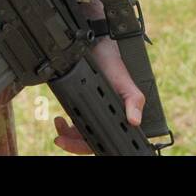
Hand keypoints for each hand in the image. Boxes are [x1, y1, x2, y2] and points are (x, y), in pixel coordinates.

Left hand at [52, 36, 144, 154]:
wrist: (99, 49)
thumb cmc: (115, 66)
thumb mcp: (126, 82)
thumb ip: (133, 101)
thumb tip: (135, 121)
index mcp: (121, 118)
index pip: (107, 141)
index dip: (90, 146)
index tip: (74, 144)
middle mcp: (108, 119)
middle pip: (90, 142)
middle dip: (73, 144)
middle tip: (60, 139)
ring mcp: (95, 115)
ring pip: (80, 136)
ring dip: (67, 136)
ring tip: (60, 124)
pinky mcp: (84, 108)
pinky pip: (74, 125)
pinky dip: (65, 126)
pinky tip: (61, 118)